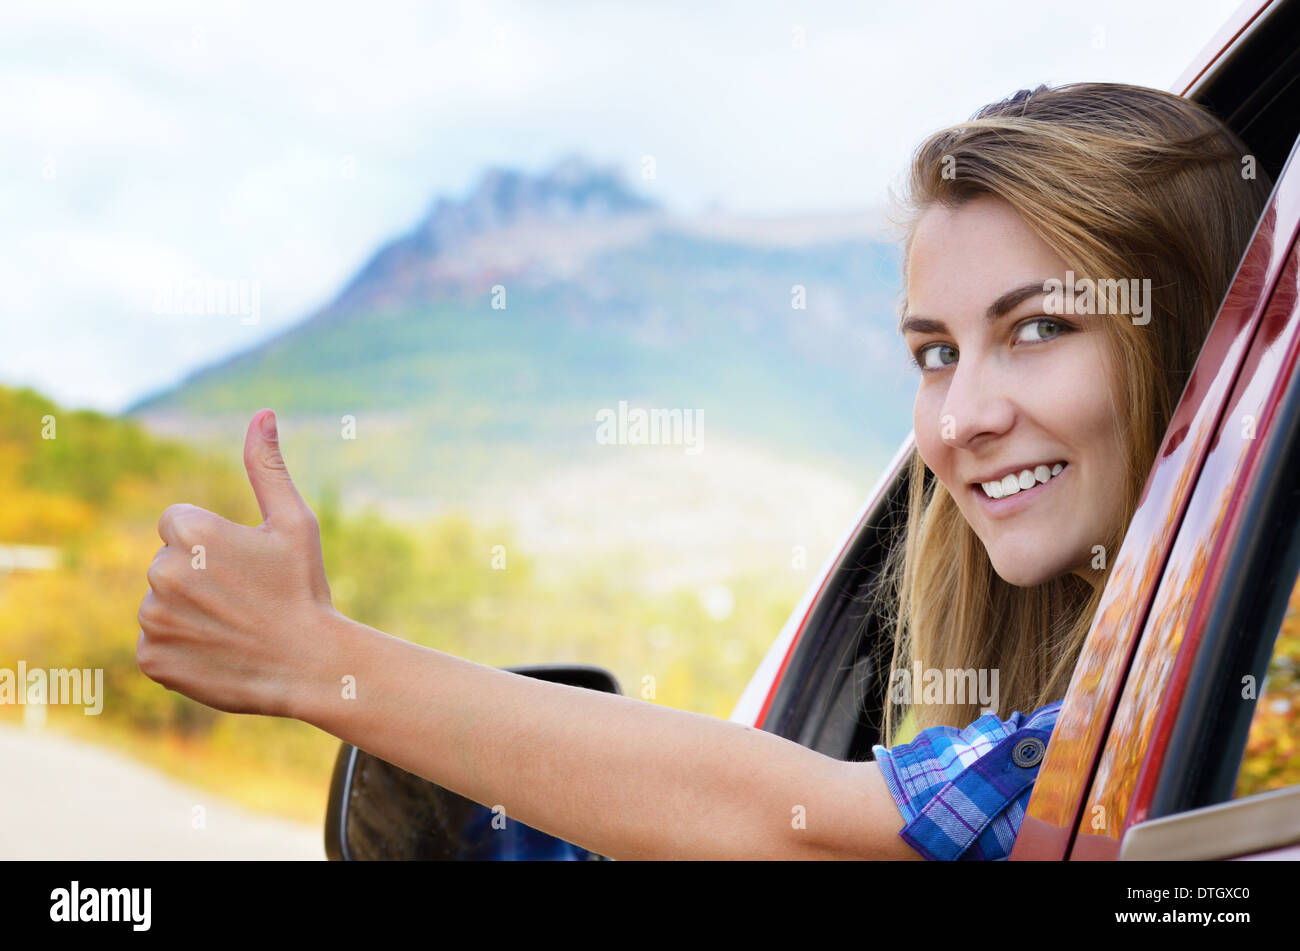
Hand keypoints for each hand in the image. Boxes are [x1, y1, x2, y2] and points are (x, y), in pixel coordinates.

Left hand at [137, 409, 335, 717]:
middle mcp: (163, 572)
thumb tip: (262, 413)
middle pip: (166, 562)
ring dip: (188, 612)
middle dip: (198, 576)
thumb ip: (267, 467)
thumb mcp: (295, 523)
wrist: (309, 665)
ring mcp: (153, 619)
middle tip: (244, 599)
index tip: (243, 566)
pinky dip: (180, 647)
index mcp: (192, 533)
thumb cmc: (304, 589)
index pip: (177, 525)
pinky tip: (217, 651)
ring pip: (160, 603)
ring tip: (232, 627)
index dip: (213, 544)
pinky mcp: (150, 657)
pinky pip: (155, 642)